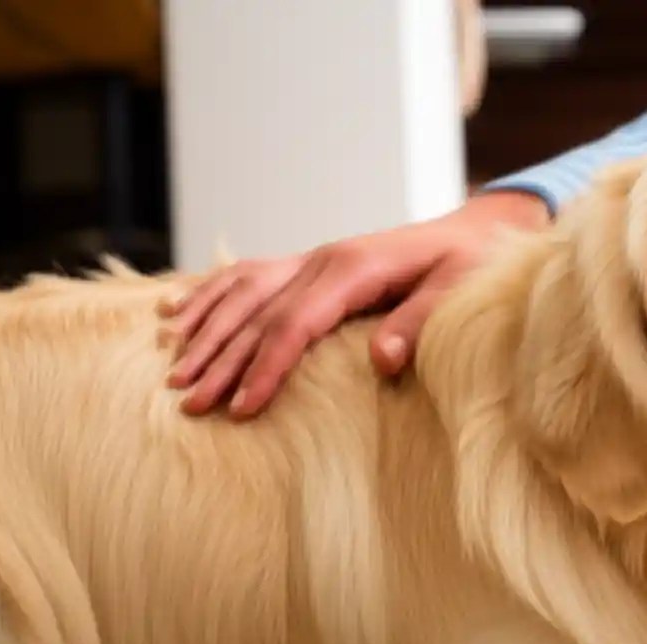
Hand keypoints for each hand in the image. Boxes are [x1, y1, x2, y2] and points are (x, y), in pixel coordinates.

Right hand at [160, 191, 548, 417]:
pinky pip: (246, 276)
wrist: (471, 232)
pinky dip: (208, 296)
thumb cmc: (466, 266)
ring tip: (175, 371)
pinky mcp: (308, 264)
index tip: (243, 407)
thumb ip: (418, 322)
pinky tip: (175, 314)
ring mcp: (310, 259)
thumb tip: (382, 361)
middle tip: (192, 404)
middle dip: (223, 360)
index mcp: (353, 269)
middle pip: (259, 314)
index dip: (267, 367)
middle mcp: (321, 260)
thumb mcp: (454, 292)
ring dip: (205, 331)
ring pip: (241, 293)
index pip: (296, 324)